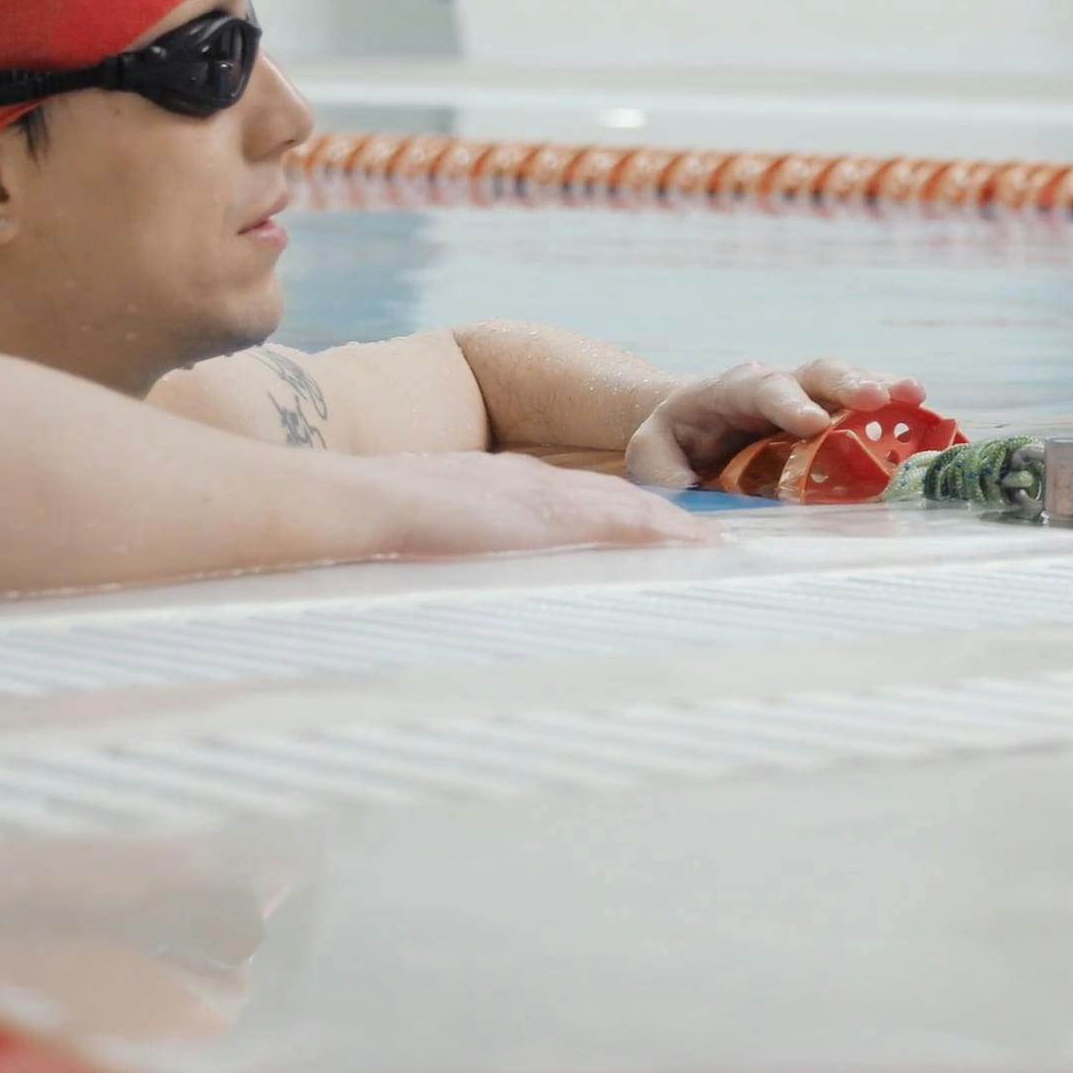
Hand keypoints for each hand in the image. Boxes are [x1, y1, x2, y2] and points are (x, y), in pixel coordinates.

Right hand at [358, 453, 715, 554]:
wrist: (357, 504)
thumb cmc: (377, 530)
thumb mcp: (429, 538)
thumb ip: (459, 553)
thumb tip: (465, 589)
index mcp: (504, 488)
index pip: (580, 501)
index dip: (624, 517)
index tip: (661, 534)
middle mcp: (530, 483)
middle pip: (613, 499)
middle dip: (661, 518)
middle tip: (710, 539)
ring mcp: (539, 493)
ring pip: (624, 506)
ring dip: (670, 525)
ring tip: (714, 545)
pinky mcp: (545, 512)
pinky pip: (616, 517)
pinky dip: (656, 529)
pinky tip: (690, 543)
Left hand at [623, 358, 925, 488]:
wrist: (688, 425)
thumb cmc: (671, 440)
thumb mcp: (651, 456)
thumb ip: (666, 474)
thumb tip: (691, 494)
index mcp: (730, 390)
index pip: (762, 390)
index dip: (788, 404)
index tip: (813, 424)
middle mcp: (777, 384)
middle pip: (816, 372)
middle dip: (847, 383)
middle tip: (877, 398)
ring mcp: (809, 396)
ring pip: (849, 385)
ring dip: (884, 390)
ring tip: (918, 399)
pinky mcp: (830, 415)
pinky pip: (867, 411)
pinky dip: (897, 416)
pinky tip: (929, 425)